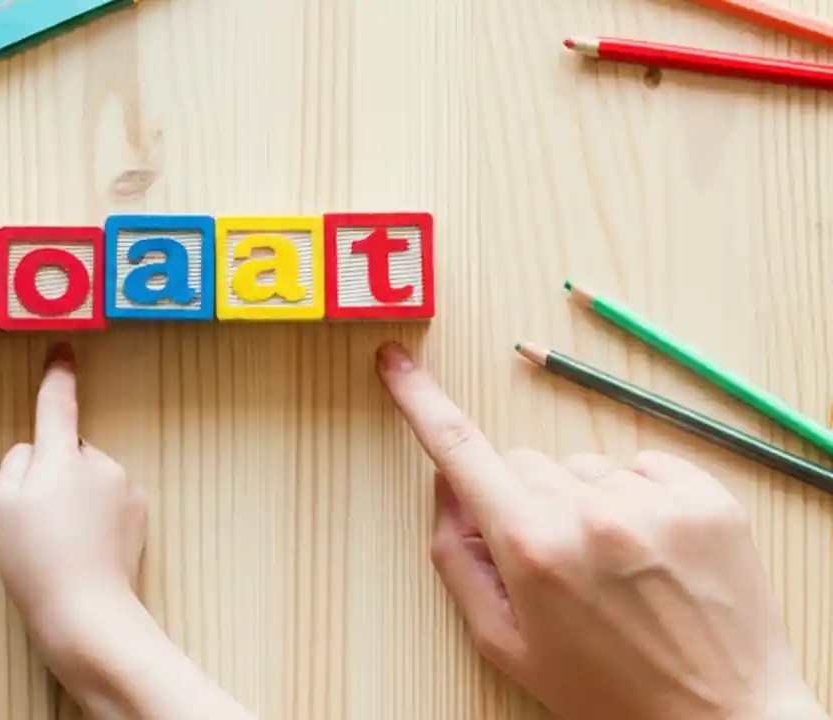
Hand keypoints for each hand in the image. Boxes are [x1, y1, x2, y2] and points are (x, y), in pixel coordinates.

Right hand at [0, 343, 251, 719]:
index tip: (62, 352)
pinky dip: (95, 520)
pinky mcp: (139, 515)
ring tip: (60, 544)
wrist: (86, 611)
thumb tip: (34, 453)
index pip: (56, 405)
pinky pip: (108, 503)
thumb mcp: (2, 507)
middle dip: (53, 475)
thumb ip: (16, 466)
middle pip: (68, 453)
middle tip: (35, 521)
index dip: (57, 376)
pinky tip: (84, 551)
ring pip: (88, 481)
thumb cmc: (35, 560)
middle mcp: (99, 462)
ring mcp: (124, 488)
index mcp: (61, 456)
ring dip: (75, 501)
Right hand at [376, 342, 827, 719]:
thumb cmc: (607, 692)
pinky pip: (644, 465)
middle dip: (523, 501)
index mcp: (531, 549)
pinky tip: (652, 551)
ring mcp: (653, 502)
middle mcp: (590, 513)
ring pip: (584, 466)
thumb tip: (446, 488)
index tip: (397, 363)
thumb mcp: (505, 644)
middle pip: (523, 464)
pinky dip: (639, 497)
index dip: (421, 401)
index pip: (460, 452)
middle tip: (555, 563)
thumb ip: (458, 560)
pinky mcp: (706, 498)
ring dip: (586, 502)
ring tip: (616, 567)